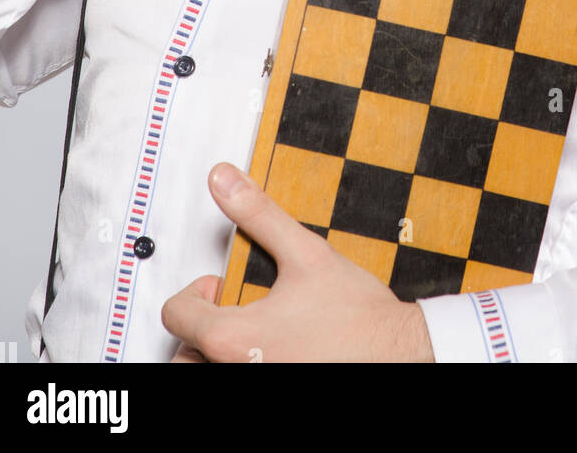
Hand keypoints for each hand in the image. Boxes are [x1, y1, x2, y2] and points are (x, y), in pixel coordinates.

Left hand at [162, 163, 435, 363]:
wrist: (399, 355)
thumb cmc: (358, 318)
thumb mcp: (306, 253)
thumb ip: (259, 215)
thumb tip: (225, 182)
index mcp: (235, 339)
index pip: (177, 315)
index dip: (194, 292)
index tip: (218, 286)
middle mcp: (238, 372)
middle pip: (182, 356)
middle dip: (199, 330)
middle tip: (230, 314)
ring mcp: (257, 386)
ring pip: (205, 374)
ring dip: (214, 354)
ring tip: (247, 337)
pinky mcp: (276, 394)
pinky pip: (238, 382)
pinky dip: (244, 366)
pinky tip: (274, 352)